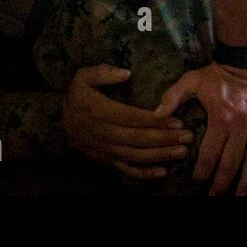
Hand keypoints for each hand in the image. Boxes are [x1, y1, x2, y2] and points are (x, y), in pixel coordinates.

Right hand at [62, 66, 192, 178]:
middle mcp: (106, 133)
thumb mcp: (83, 76)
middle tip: (189, 137)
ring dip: (161, 156)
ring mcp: (106, 150)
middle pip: (139, 139)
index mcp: (102, 112)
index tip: (177, 120)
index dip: (156, 121)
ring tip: (182, 152)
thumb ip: (104, 72)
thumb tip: (126, 73)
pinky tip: (163, 172)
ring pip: (136, 156)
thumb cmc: (76, 96)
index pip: (133, 118)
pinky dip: (145, 174)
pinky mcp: (106, 160)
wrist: (58, 123)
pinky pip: (127, 170)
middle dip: (166, 139)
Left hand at [156, 61, 246, 195]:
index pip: (209, 153)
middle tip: (215, 197)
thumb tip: (157, 115)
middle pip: (231, 163)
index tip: (197, 182)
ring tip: (241, 197)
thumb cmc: (219, 72)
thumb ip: (172, 97)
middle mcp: (242, 125)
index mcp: (220, 118)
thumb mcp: (192, 80)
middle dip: (221, 184)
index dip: (201, 171)